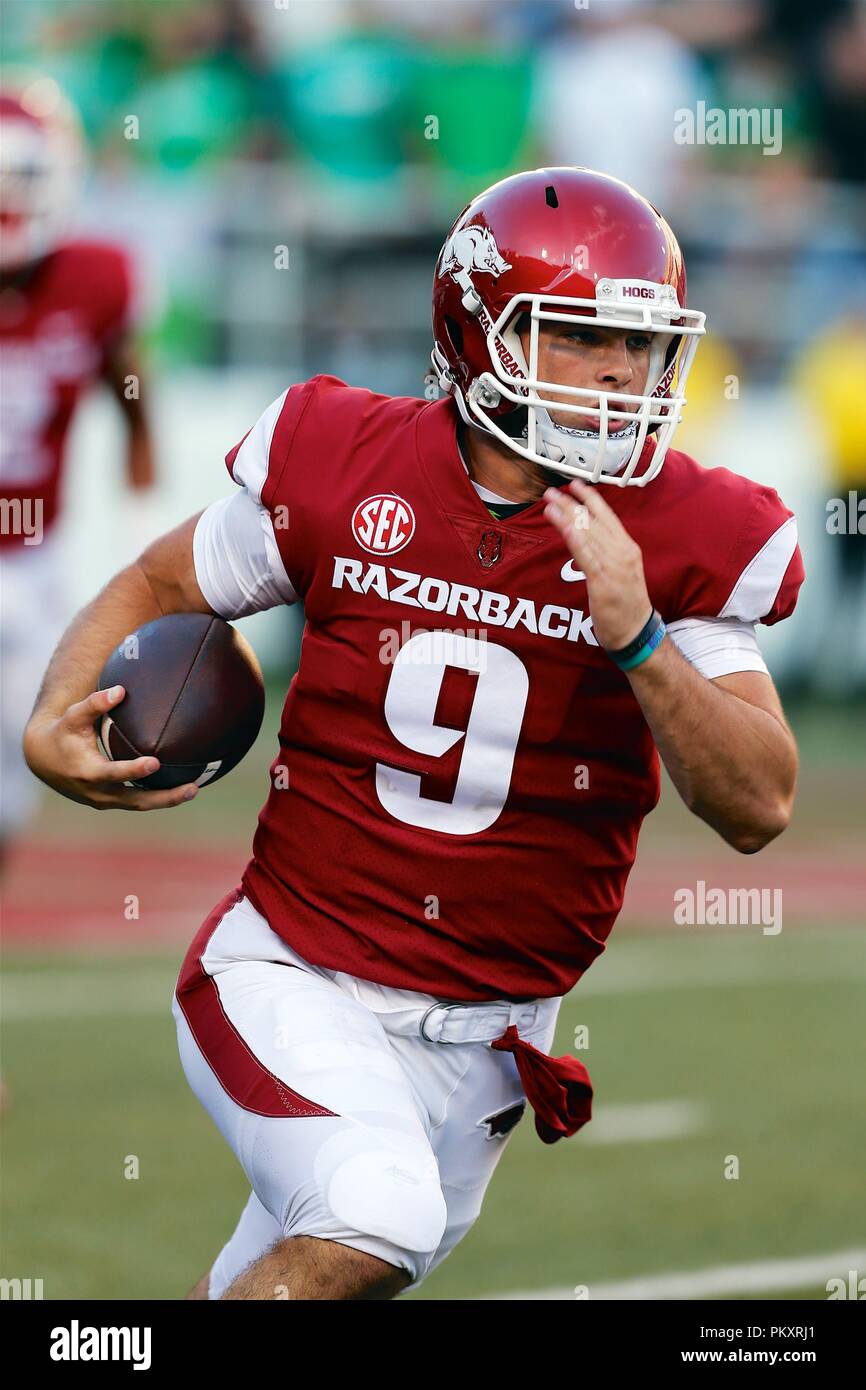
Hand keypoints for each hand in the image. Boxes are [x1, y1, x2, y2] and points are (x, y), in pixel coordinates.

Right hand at [23, 685, 198, 811]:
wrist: (43, 760)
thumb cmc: (62, 732)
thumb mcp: (73, 716)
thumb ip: (95, 702)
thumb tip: (120, 690)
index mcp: (88, 772)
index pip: (114, 774)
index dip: (133, 770)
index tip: (154, 762)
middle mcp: (97, 792)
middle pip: (136, 800)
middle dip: (165, 797)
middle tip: (192, 788)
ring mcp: (104, 800)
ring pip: (140, 804)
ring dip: (167, 800)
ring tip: (193, 788)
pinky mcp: (110, 802)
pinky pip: (137, 802)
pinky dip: (158, 798)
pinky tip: (180, 788)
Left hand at [543, 478, 652, 650]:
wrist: (636, 631)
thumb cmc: (626, 602)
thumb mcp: (620, 570)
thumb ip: (605, 551)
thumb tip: (586, 535)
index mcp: (627, 547)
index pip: (607, 516)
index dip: (590, 498)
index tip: (575, 484)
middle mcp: (623, 552)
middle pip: (594, 522)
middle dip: (571, 504)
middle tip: (551, 492)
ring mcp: (615, 567)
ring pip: (589, 535)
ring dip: (568, 517)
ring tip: (550, 505)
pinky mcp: (604, 582)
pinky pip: (588, 557)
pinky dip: (577, 541)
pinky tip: (565, 529)